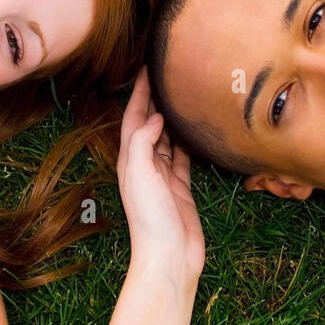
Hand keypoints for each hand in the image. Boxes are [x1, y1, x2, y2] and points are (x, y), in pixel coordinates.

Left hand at [116, 70, 204, 279]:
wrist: (168, 256)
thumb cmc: (149, 218)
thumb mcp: (139, 174)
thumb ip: (143, 142)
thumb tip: (155, 116)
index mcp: (130, 158)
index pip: (133, 116)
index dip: (139, 92)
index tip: (147, 67)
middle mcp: (144, 163)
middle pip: (148, 123)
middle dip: (154, 99)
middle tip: (167, 73)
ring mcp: (163, 175)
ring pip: (166, 137)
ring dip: (171, 116)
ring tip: (182, 94)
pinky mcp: (180, 186)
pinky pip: (182, 156)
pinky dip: (186, 141)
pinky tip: (194, 129)